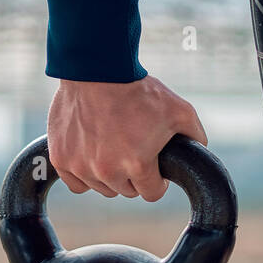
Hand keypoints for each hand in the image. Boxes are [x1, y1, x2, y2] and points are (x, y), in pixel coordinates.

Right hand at [47, 76, 206, 201]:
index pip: (152, 193)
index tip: (155, 169)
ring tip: (113, 148)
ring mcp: (82, 166)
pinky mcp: (61, 159)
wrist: (95, 69)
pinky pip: (76, 183)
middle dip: (133, 176)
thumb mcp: (180, 110)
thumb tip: (201, 151)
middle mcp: (108, 171)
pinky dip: (84, 173)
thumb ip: (195, 135)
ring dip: (109, 175)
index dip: (157, 182)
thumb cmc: (138, 89)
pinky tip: (92, 156)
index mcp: (138, 164)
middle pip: (127, 191)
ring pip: (102, 188)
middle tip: (133, 152)